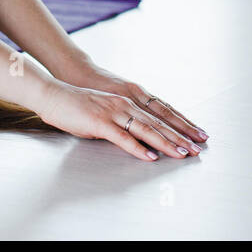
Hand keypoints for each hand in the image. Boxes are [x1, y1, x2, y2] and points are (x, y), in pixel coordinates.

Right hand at [35, 81, 202, 161]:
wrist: (54, 95)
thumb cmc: (77, 105)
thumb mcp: (105, 113)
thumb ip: (121, 123)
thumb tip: (135, 138)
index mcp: (128, 102)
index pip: (159, 117)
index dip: (178, 128)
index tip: (195, 139)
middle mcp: (125, 105)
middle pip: (158, 124)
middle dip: (179, 138)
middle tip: (197, 149)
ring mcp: (113, 113)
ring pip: (146, 130)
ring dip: (165, 144)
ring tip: (181, 154)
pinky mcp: (100, 123)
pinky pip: (123, 138)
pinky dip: (138, 148)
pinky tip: (150, 156)